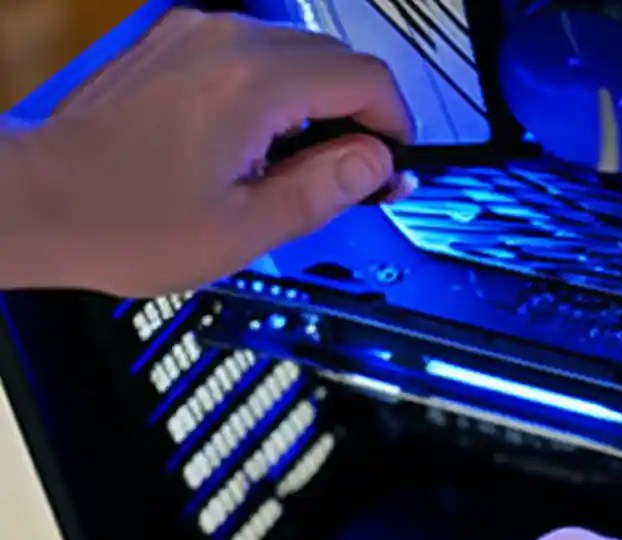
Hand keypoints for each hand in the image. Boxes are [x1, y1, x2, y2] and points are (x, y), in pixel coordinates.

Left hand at [0, 9, 413, 296]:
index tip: (393, 163)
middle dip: (359, 114)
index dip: (394, 124)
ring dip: (316, 103)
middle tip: (356, 174)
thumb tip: (376, 164)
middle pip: (335, 58)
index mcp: (252, 85)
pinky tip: (256, 144)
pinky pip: (251, 54)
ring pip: (295, 52)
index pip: (365, 78)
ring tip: (297, 166)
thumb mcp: (244, 230)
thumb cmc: (118, 220)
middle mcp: (225, 44)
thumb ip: (325, 191)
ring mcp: (194, 37)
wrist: (35, 202)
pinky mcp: (173, 45)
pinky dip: (274, 92)